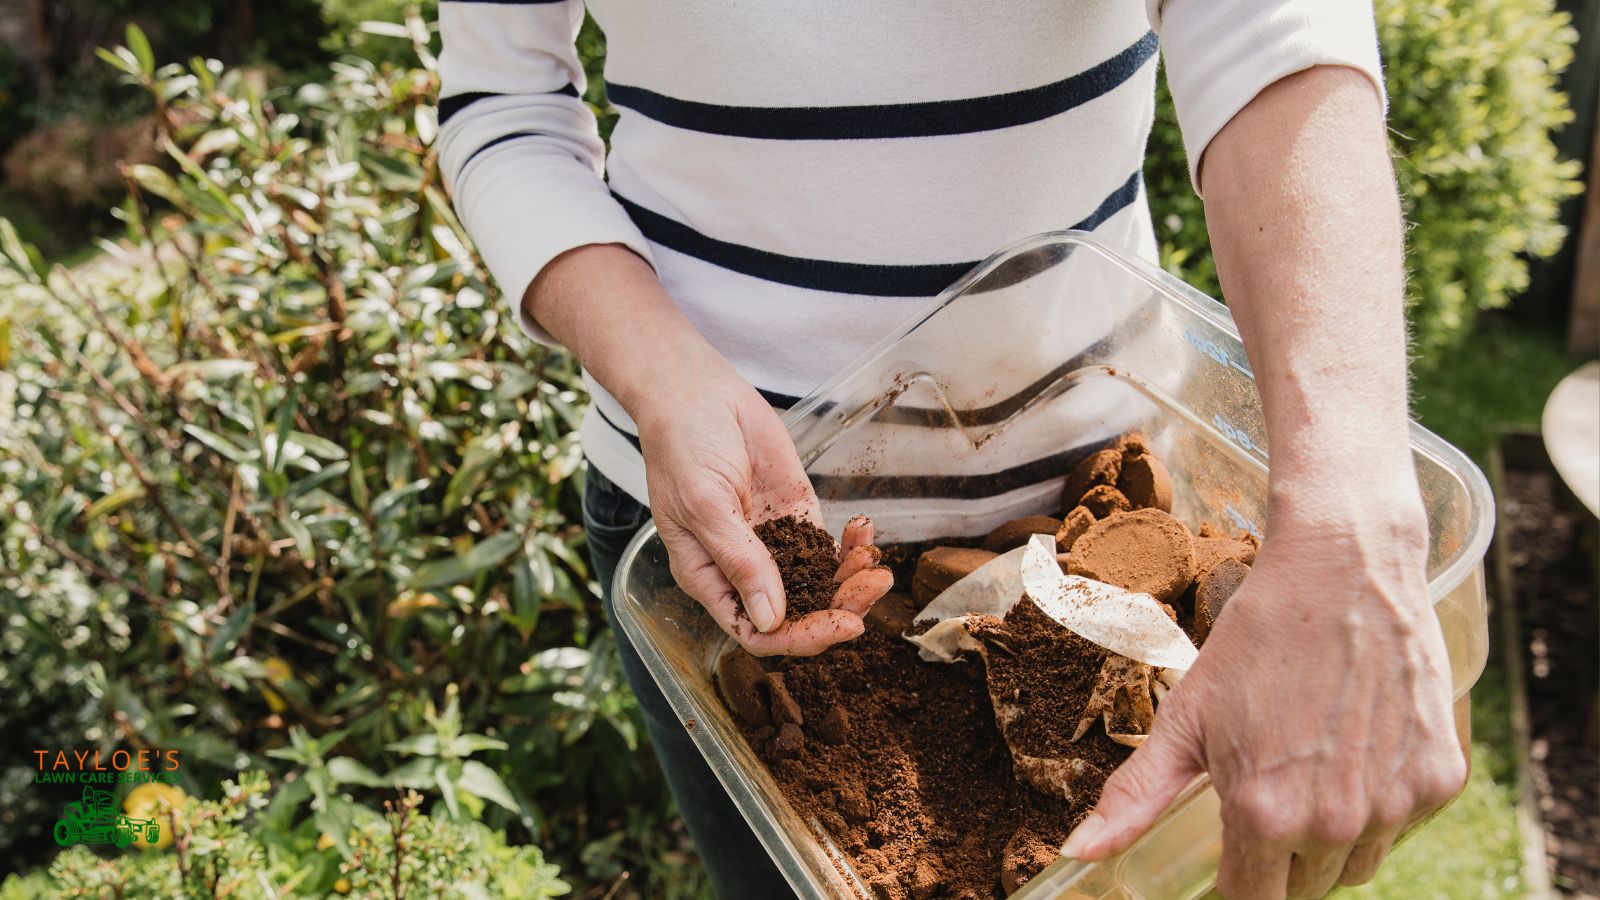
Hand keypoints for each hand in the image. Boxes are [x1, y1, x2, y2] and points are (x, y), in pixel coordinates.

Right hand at [637, 370, 892, 655]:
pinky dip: (851, 546)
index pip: (757, 630)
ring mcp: (772, 543)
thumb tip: (770, 619)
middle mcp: (742, 569)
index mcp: (709, 578)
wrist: (697, 393)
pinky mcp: (795, 515)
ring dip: (851, 579)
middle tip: (874, 587)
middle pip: (797, 613)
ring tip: (876, 563)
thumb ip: (739, 560)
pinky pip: (828, 546)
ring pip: (818, 583)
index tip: (841, 624)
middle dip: (839, 607)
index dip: (800, 637)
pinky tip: (865, 532)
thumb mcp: (704, 506)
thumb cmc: (682, 447)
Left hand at [1062, 509, 1466, 897]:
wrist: (1344, 570)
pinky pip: (1404, 824)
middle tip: (1269, 790)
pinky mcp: (1441, 779)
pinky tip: (1356, 750)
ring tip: (1310, 770)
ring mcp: (1396, 805)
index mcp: (1264, 816)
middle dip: (1280, 858)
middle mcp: (1335, 824)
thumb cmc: (1257, 639)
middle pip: (1305, 889)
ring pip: (1358, 865)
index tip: (1230, 848)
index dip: (1235, 878)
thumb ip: (1136, 796)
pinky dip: (1381, 804)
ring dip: (1332, 841)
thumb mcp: (1185, 716)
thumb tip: (1079, 853)